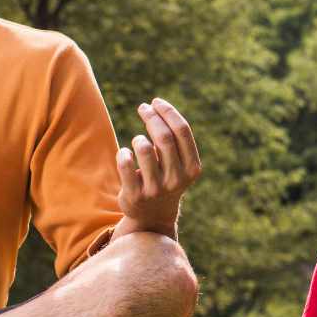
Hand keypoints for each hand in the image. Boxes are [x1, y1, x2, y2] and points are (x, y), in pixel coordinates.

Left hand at [116, 98, 201, 235]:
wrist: (153, 214)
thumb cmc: (166, 177)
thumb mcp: (177, 161)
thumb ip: (173, 138)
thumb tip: (156, 107)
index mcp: (192, 168)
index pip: (182, 131)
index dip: (168, 112)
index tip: (155, 102)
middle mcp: (177, 179)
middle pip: (164, 137)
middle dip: (151, 117)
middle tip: (143, 108)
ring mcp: (156, 189)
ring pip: (144, 148)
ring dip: (139, 139)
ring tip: (138, 142)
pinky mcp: (135, 195)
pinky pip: (125, 164)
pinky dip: (123, 153)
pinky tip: (125, 154)